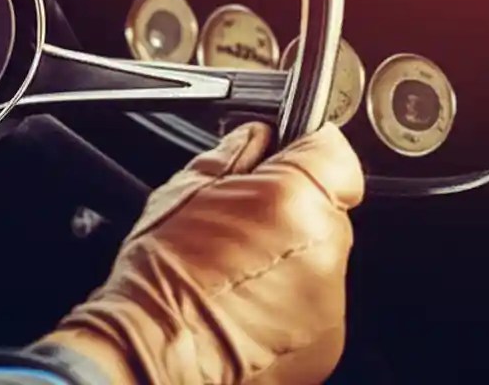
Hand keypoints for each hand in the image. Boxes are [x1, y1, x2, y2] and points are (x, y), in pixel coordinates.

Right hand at [39, 122, 363, 384]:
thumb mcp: (184, 190)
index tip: (290, 155)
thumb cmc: (161, 279)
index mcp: (292, 199)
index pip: (335, 152)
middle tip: (243, 224)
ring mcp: (329, 300)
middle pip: (328, 208)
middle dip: (293, 210)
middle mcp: (323, 248)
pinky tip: (245, 304)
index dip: (309, 150)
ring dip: (291, 258)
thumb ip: (234, 153)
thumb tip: (257, 136)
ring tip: (237, 271)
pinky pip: (316, 303)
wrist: (154, 353)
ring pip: (321, 257)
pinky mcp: (327, 341)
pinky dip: (289, 301)